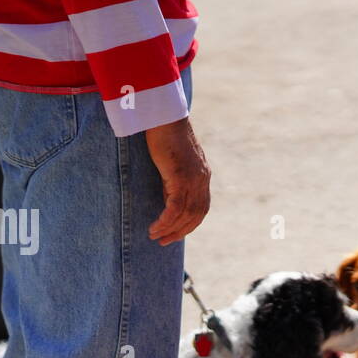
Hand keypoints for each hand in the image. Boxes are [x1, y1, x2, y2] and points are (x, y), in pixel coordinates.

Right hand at [145, 117, 210, 245]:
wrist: (165, 115)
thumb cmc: (164, 133)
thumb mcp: (173, 160)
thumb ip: (174, 178)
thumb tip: (167, 196)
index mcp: (202, 175)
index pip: (201, 207)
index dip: (190, 223)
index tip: (176, 232)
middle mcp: (201, 179)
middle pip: (195, 215)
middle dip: (181, 231)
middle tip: (164, 241)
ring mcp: (193, 179)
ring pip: (185, 215)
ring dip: (170, 229)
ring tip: (155, 236)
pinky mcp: (180, 178)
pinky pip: (175, 208)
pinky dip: (165, 221)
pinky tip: (155, 227)